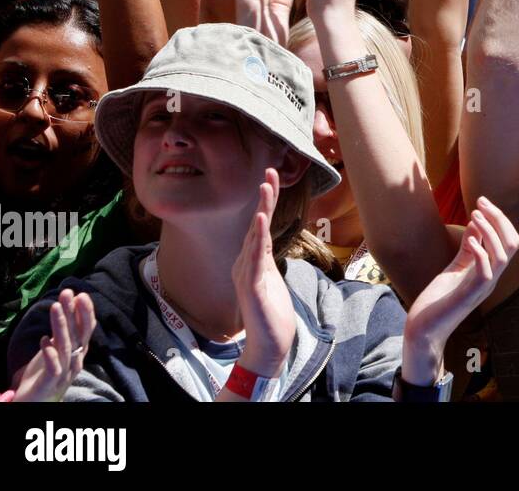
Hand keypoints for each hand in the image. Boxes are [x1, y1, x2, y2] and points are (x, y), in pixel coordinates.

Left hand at [13, 290, 94, 401]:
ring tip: (55, 306)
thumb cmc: (46, 376)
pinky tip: (45, 340)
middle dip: (75, 313)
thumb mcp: (55, 350)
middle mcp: (75, 360)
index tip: (80, 294)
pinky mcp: (51, 383)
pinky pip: (54, 368)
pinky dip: (51, 355)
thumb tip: (68, 308)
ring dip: (61, 326)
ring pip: (66, 346)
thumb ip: (62, 333)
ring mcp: (64, 372)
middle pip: (78, 334)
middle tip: (70, 293)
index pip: (85, 330)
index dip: (84, 313)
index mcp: (77, 352)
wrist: (37, 403)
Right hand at [233, 169, 295, 378]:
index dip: (266, 202)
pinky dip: (256, 238)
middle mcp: (246, 263)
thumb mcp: (271, 280)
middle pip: (258, 224)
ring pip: (256, 236)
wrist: (269, 345)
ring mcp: (247, 274)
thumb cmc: (271, 314)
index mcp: (253, 261)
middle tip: (269, 172)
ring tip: (266, 187)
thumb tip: (264, 244)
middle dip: (265, 197)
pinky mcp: (251, 286)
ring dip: (261, 211)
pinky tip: (259, 221)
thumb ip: (265, 261)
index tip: (271, 177)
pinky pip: (254, 258)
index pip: (262, 225)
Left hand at [401, 198, 518, 386]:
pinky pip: (485, 273)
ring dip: (491, 231)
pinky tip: (470, 241)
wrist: (425, 328)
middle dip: (500, 219)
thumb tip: (476, 222)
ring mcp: (483, 287)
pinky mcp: (469, 296)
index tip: (481, 201)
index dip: (500, 218)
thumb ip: (469, 246)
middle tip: (481, 202)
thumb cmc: (440, 298)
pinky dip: (481, 252)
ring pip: (503, 255)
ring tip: (474, 215)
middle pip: (513, 243)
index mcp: (491, 269)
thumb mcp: (456, 266)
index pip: (510, 240)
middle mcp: (492, 277)